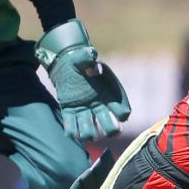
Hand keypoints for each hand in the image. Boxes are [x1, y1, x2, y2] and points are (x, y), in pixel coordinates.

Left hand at [36, 20, 131, 141]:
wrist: (65, 65)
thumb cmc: (79, 61)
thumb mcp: (82, 57)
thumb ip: (87, 57)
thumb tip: (92, 54)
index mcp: (108, 94)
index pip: (121, 110)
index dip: (123, 114)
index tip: (122, 114)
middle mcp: (99, 106)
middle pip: (110, 126)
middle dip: (111, 129)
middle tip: (110, 130)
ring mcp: (85, 111)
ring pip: (90, 130)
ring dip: (89, 133)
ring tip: (87, 134)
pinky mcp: (70, 112)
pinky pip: (72, 126)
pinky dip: (72, 131)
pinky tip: (71, 132)